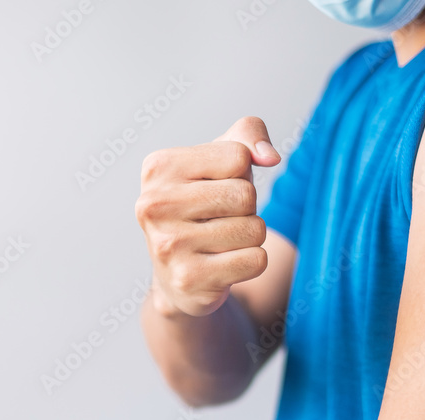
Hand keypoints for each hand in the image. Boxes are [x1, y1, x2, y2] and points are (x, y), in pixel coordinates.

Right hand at [135, 117, 281, 316]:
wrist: (177, 275)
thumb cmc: (201, 207)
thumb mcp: (219, 160)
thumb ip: (248, 135)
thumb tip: (270, 156)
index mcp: (158, 167)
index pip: (238, 157)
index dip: (241, 174)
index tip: (215, 188)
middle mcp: (154, 205)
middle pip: (246, 194)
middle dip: (247, 208)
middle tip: (221, 218)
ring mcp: (168, 245)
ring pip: (254, 229)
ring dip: (249, 236)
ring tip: (221, 241)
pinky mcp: (189, 279)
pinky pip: (256, 261)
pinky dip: (251, 262)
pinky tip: (223, 263)